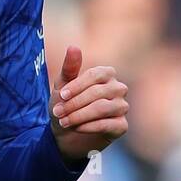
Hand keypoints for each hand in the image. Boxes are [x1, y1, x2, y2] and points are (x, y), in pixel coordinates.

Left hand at [49, 45, 128, 161]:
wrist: (64, 134)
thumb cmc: (65, 105)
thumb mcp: (62, 86)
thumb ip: (69, 68)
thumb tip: (73, 47)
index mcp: (106, 74)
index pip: (96, 75)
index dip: (77, 86)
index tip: (61, 96)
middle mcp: (118, 88)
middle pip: (98, 92)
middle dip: (74, 104)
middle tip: (58, 113)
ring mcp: (122, 107)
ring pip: (103, 108)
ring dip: (80, 116)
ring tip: (64, 122)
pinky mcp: (122, 126)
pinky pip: (109, 124)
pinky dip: (90, 127)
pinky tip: (77, 129)